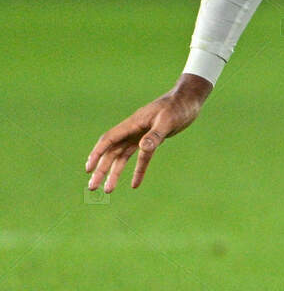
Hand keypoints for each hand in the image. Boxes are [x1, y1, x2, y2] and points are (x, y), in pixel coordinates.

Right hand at [86, 74, 212, 191]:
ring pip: (123, 157)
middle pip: (112, 152)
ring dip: (114, 173)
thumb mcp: (167, 121)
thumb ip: (155, 135)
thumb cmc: (178, 107)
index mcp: (133, 124)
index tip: (88, 169)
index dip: (97, 154)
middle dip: (101, 169)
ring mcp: (141, 136)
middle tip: (93, 187)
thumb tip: (142, 148)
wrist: (189, 100)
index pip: (109, 140)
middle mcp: (133, 131)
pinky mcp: (152, 140)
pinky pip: (142, 158)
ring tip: (108, 190)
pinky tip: (135, 185)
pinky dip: (138, 170)